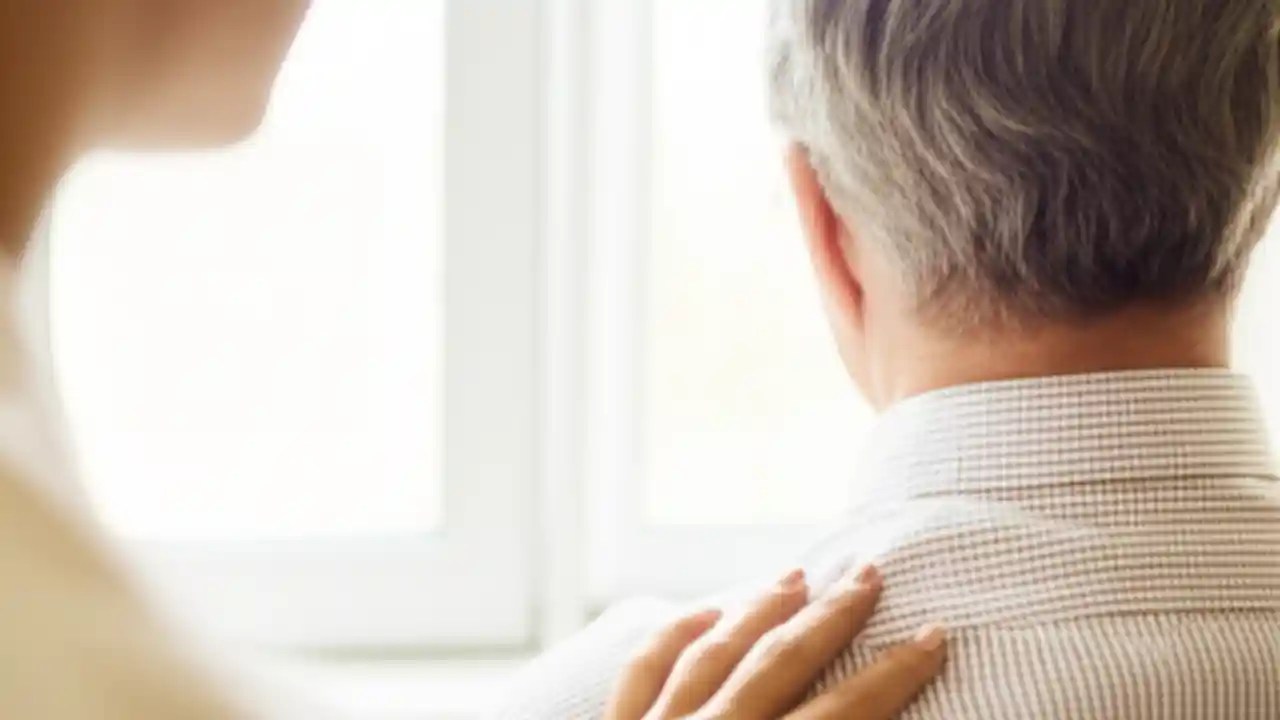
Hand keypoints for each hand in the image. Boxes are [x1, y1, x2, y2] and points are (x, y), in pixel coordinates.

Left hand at [604, 566, 945, 719]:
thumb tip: (861, 715)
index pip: (845, 714)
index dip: (896, 675)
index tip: (934, 636)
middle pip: (781, 663)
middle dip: (831, 617)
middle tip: (868, 573)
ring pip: (712, 655)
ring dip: (758, 612)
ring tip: (795, 577)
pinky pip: (642, 673)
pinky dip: (674, 638)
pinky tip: (703, 614)